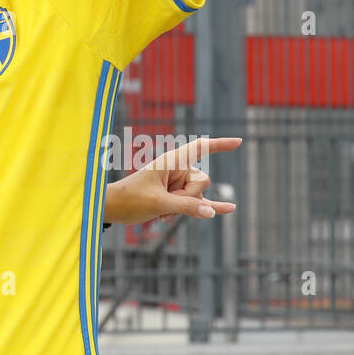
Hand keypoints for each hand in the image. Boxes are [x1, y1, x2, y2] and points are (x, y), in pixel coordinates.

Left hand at [102, 136, 240, 225]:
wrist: (115, 208)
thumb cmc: (131, 199)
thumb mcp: (158, 203)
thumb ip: (186, 206)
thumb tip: (211, 212)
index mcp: (171, 161)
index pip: (200, 147)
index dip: (219, 144)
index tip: (239, 142)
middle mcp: (177, 170)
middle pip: (202, 180)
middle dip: (189, 195)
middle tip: (164, 199)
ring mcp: (179, 184)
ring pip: (199, 196)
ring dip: (185, 208)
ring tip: (161, 210)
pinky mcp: (178, 198)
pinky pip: (200, 202)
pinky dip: (212, 206)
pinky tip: (230, 209)